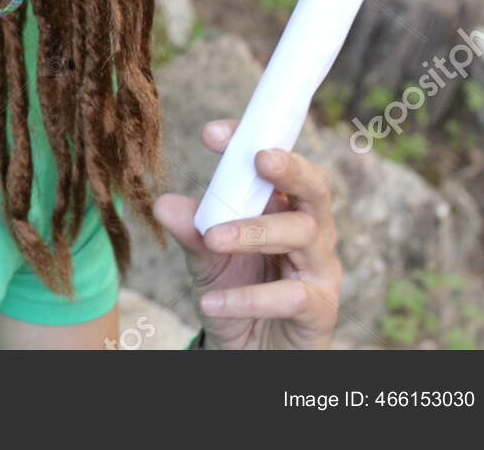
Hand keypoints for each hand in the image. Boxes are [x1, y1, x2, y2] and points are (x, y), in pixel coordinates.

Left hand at [153, 121, 342, 349]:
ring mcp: (320, 269)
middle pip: (315, 188)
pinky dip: (250, 297)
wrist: (248, 350)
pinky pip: (291, 296)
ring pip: (302, 235)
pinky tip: (211, 301)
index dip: (253, 141)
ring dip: (254, 232)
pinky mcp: (320, 310)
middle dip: (289, 168)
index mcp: (285, 207)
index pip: (280, 164)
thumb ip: (192, 230)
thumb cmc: (235, 291)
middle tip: (258, 158)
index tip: (212, 134)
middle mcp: (311, 231)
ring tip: (211, 239)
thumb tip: (163, 203)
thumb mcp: (206, 259)